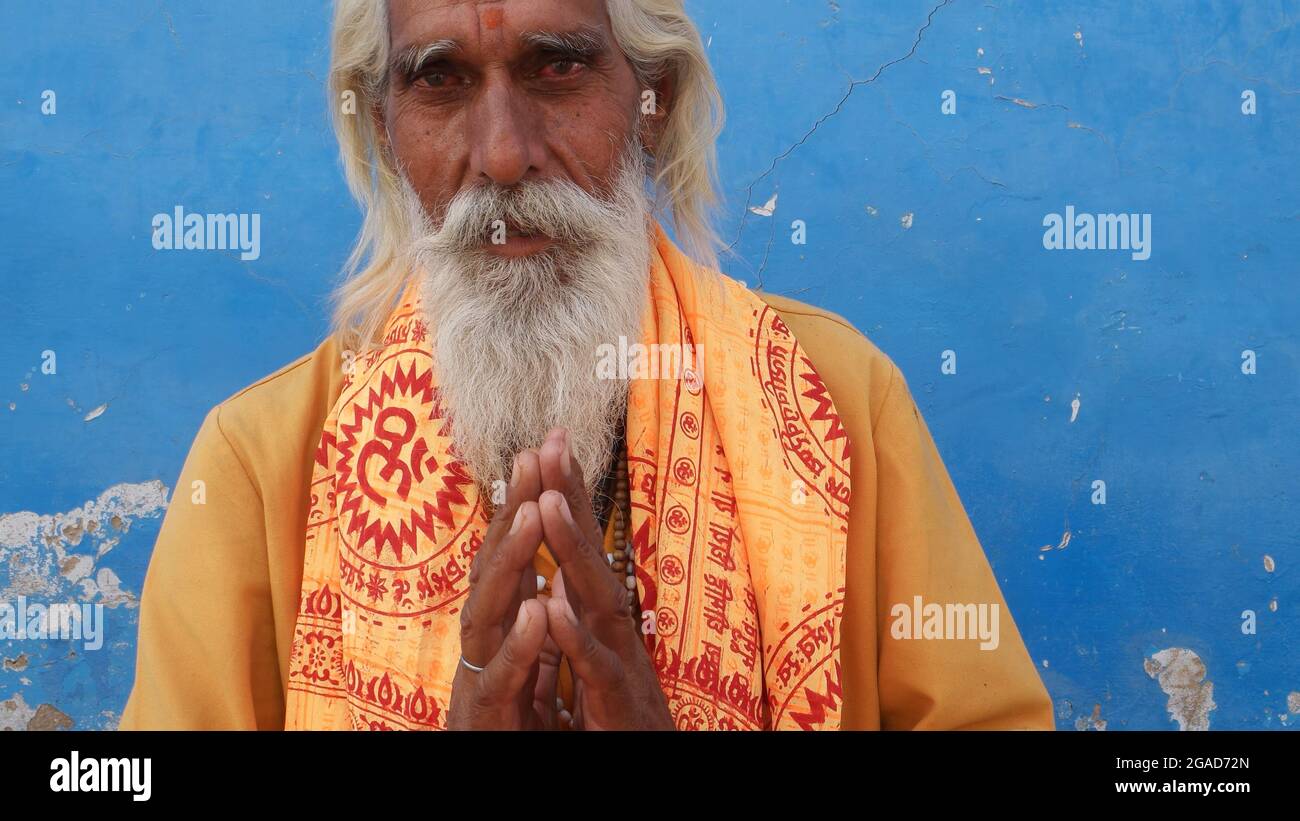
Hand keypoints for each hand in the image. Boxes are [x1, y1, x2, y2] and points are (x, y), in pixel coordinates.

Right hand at [448, 448, 557, 728]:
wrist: (488, 770)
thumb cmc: (508, 724)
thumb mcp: (527, 665)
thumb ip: (533, 623)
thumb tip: (547, 579)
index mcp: (499, 627)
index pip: (511, 556)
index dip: (524, 506)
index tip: (540, 455)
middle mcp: (482, 643)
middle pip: (494, 568)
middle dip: (512, 512)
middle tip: (529, 458)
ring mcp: (478, 676)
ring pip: (487, 611)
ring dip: (510, 561)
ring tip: (531, 514)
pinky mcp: (485, 715)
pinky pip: (502, 676)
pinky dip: (519, 645)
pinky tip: (535, 610)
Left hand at [535, 428, 674, 730]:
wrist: (651, 757)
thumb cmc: (621, 713)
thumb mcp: (595, 653)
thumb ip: (581, 612)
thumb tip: (562, 569)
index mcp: (600, 615)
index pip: (581, 545)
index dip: (566, 495)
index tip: (549, 443)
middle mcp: (614, 627)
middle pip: (592, 553)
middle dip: (572, 496)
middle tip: (554, 441)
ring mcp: (619, 661)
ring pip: (597, 598)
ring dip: (572, 549)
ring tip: (548, 503)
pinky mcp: (617, 702)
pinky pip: (594, 665)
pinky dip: (574, 635)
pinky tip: (552, 603)